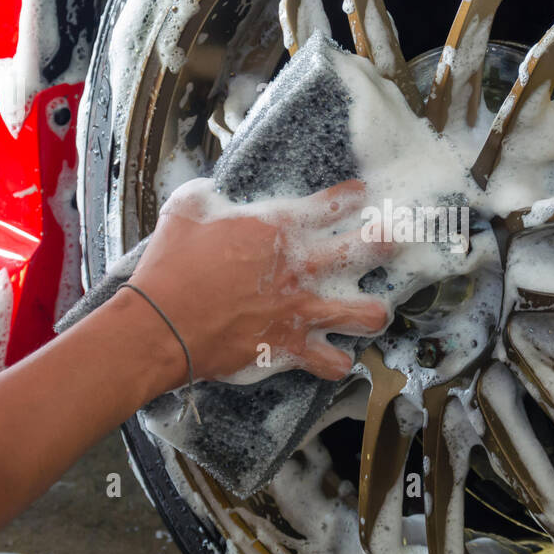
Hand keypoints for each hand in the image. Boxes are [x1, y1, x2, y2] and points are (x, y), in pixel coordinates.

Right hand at [128, 179, 392, 388]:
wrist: (159, 325)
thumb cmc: (170, 267)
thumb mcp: (185, 211)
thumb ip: (207, 195)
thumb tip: (212, 190)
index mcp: (278, 227)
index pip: (331, 204)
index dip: (351, 197)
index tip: (361, 195)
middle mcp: (300, 267)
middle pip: (367, 249)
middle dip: (386, 242)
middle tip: (394, 240)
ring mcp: (301, 310)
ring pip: (366, 313)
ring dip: (373, 312)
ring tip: (374, 311)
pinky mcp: (290, 347)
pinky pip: (332, 362)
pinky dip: (336, 362)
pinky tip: (336, 357)